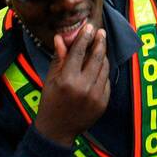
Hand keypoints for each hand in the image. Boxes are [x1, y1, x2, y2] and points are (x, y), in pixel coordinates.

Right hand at [34, 23, 110, 147]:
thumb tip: (60, 37)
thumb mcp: (51, 79)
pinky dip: (103, 72)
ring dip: (103, 56)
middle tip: (101, 32)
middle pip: (96, 58)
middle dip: (99, 42)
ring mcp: (96, 96)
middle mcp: (84, 87)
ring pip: (104, 68)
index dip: (84, 37)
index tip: (89, 27)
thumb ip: (59, 58)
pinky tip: (98, 67)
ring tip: (100, 48)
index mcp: (67, 80)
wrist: (57, 130)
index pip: (78, 52)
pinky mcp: (103, 103)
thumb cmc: (50, 102)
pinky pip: (106, 81)